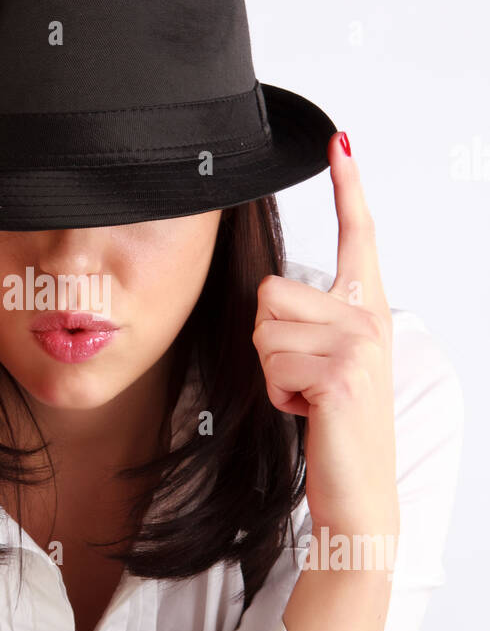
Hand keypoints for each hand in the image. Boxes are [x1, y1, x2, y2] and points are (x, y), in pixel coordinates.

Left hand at [251, 132, 398, 544]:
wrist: (358, 491)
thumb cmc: (333, 428)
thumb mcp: (323, 363)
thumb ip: (309, 321)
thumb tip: (270, 293)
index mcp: (367, 310)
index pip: (357, 235)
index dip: (348, 186)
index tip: (339, 140)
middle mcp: (368, 317)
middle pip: (269, 292)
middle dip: (267, 341)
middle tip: (303, 382)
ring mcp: (359, 342)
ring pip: (262, 328)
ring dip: (270, 371)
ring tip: (307, 399)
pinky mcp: (340, 372)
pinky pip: (270, 362)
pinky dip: (276, 395)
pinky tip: (309, 414)